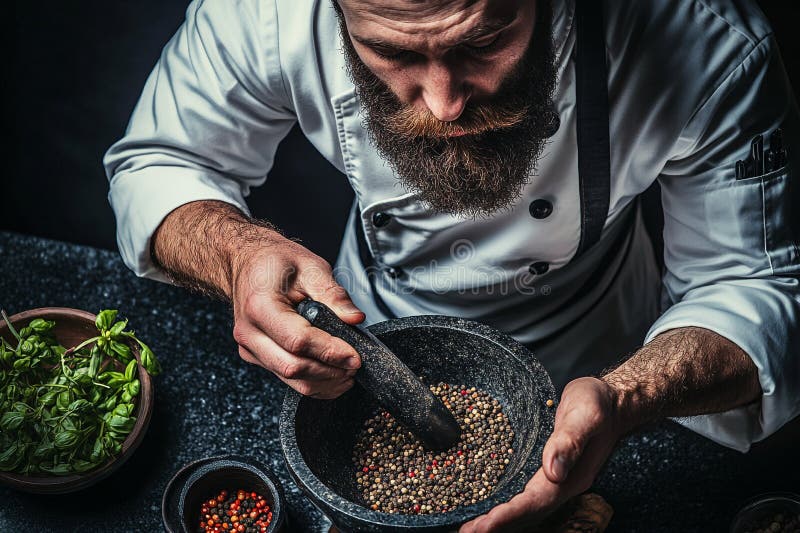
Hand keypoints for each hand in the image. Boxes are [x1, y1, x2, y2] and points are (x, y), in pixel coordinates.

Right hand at [230, 229, 365, 398]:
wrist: (247, 263)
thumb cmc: (275, 262)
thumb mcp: (310, 266)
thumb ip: (333, 294)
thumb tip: (355, 319)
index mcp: (260, 306)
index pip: (298, 341)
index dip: (330, 352)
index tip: (354, 355)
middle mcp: (249, 331)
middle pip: (293, 366)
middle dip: (329, 371)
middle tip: (355, 365)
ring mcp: (249, 346)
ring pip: (289, 379)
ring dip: (323, 382)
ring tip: (347, 372)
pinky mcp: (255, 355)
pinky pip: (284, 378)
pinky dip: (311, 381)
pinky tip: (331, 375)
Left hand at [460, 377, 623, 531]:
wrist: (613, 401)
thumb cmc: (599, 404)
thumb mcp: (587, 415)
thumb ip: (569, 441)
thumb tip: (553, 470)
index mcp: (572, 476)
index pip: (535, 501)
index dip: (509, 514)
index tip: (484, 525)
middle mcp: (562, 483)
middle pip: (527, 511)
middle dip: (497, 523)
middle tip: (467, 532)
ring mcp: (555, 478)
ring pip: (524, 504)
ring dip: (499, 517)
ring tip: (470, 526)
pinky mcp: (547, 468)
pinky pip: (524, 490)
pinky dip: (505, 501)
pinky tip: (488, 502)